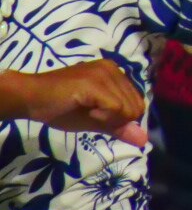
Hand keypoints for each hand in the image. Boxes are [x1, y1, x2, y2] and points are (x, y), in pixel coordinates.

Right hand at [6, 62, 148, 145]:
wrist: (30, 98)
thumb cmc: (59, 108)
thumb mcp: (95, 120)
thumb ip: (119, 127)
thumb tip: (143, 140)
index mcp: (116, 75)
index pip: (137, 104)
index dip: (119, 119)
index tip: (96, 115)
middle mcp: (114, 69)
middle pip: (135, 107)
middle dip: (115, 119)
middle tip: (90, 113)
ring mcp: (105, 73)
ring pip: (127, 109)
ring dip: (107, 118)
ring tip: (85, 109)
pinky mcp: (94, 82)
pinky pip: (115, 108)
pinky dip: (102, 117)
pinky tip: (86, 110)